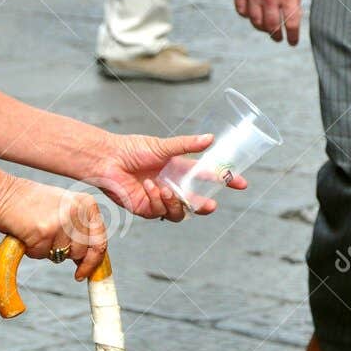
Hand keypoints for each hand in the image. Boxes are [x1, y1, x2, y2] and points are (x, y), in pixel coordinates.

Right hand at [0, 178, 107, 279]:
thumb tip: (88, 260)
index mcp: (87, 204)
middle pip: (80, 252)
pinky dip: (32, 250)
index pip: (99, 241)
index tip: (82, 274)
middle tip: (48, 242)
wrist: (5, 194)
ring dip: (46, 251)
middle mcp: (78, 211)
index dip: (92, 262)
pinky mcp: (45, 232)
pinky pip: (42, 254)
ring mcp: (62, 222)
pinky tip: (27, 233)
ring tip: (36, 232)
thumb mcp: (64, 208)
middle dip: (64, 254)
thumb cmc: (32, 204)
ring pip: (61, 255)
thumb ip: (79, 228)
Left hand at [95, 133, 245, 220]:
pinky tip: (148, 187)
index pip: (208, 178)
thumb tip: (211, 138)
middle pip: (197, 202)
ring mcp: (160, 199)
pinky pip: (160, 212)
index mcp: (180, 170)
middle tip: (210, 205)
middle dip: (205, 206)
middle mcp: (173, 186)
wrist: (109, 160)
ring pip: (180, 212)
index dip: (225, 181)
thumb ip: (187, 145)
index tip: (241, 183)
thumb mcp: (163, 146)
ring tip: (165, 187)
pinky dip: (157, 200)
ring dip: (175, 202)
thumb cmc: (133, 149)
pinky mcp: (147, 208)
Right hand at [235, 0, 302, 42]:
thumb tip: (290, 14)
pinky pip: (241, 10)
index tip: (292, 42)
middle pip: (272, 26)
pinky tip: (251, 14)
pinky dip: (247, 15)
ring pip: (255, 21)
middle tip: (278, 37)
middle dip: (277, 34)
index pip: (291, 22)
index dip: (292, 35)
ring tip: (266, 28)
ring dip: (262, 27)